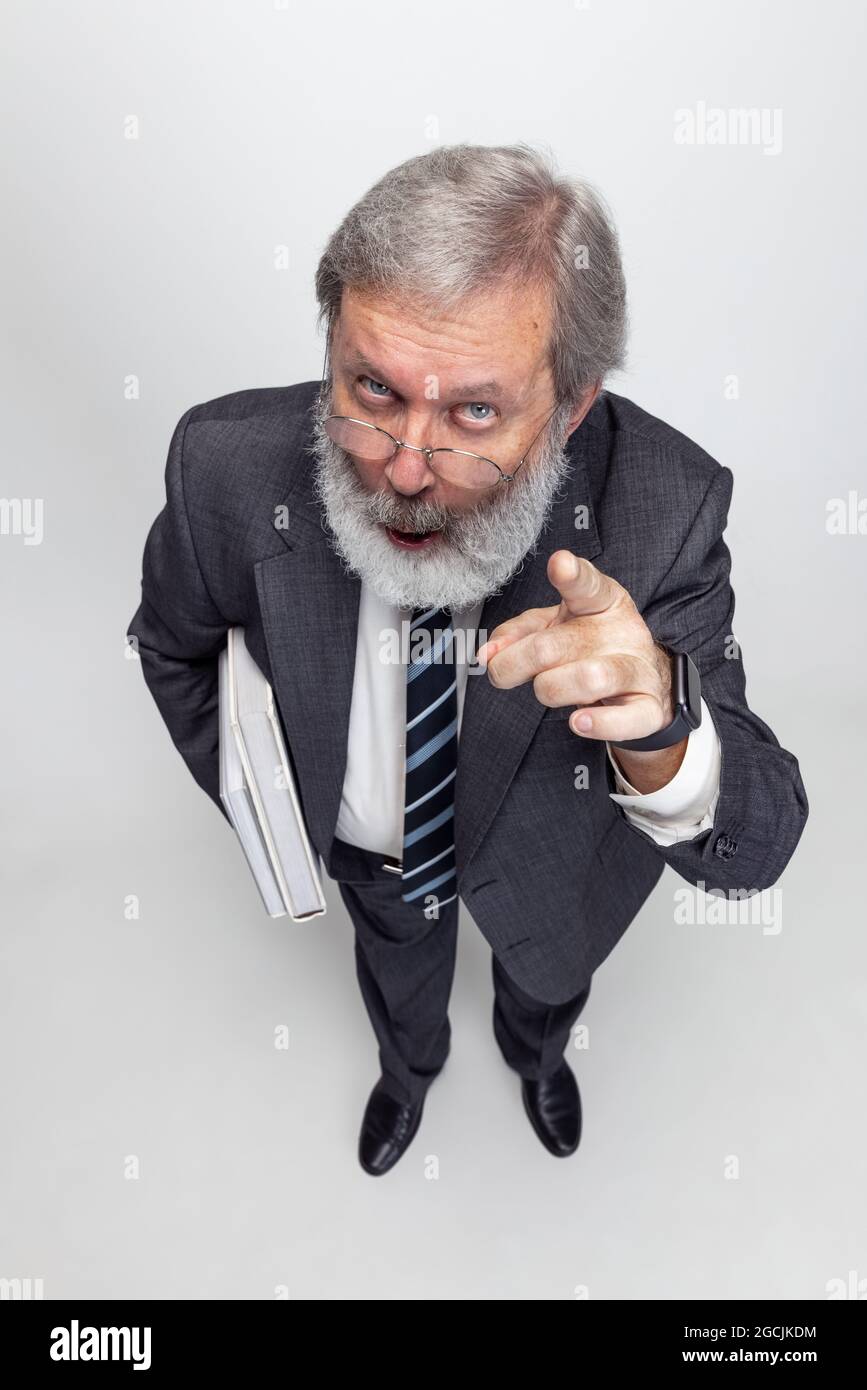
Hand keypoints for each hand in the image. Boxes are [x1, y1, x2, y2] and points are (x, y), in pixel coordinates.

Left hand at [476, 551, 685, 789]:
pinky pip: (624, 721)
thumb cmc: (589, 646)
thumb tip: (487, 654)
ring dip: (552, 689)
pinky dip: (598, 724)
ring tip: (549, 689)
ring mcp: (636, 669)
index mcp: (599, 602)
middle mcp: (620, 631)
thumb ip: (516, 633)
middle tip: (502, 671)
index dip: (572, 575)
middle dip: (518, 663)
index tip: (560, 564)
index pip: (587, 585)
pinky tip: (579, 721)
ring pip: (591, 679)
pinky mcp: (647, 707)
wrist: (643, 680)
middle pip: (554, 646)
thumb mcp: (552, 627)